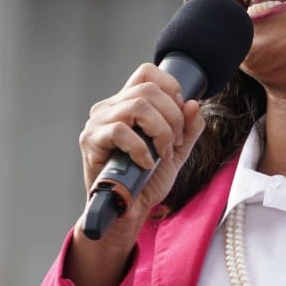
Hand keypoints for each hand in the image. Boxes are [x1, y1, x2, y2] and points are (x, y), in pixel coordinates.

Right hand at [66, 64, 205, 285]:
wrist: (127, 212)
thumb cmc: (146, 181)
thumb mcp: (176, 153)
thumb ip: (188, 129)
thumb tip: (194, 104)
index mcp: (128, 104)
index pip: (148, 73)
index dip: (171, 88)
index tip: (181, 118)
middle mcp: (111, 107)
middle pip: (148, 88)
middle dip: (173, 117)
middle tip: (175, 143)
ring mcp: (99, 122)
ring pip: (137, 105)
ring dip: (160, 131)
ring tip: (162, 153)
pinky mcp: (91, 140)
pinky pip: (120, 130)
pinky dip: (141, 147)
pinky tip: (146, 163)